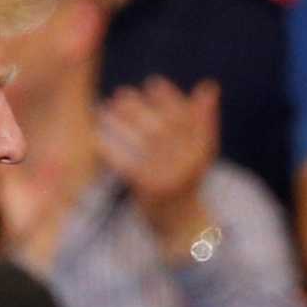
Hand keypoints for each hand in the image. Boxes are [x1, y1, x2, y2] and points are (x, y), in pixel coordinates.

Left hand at [96, 76, 220, 242]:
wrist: (182, 223)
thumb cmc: (186, 179)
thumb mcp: (199, 151)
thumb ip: (203, 120)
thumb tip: (209, 86)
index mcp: (202, 149)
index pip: (186, 117)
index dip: (169, 98)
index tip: (152, 83)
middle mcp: (188, 163)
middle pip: (163, 127)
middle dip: (141, 107)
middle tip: (122, 93)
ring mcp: (169, 176)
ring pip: (144, 141)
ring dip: (122, 122)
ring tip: (106, 108)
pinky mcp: (148, 190)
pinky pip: (127, 163)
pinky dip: (111, 148)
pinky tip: (97, 137)